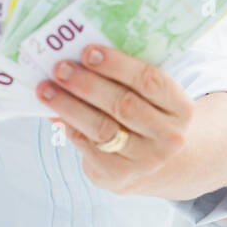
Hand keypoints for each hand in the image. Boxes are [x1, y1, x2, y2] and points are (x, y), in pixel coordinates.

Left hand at [37, 44, 194, 193]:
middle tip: (60, 68)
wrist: (149, 161)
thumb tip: (78, 57)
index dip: (117, 64)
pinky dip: (68, 125)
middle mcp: (169, 136)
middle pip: (123, 104)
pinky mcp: (120, 175)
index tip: (87, 51)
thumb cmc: (142, 113)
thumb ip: (123, 77)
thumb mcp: (147, 96)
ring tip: (46, 89)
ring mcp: (146, 160)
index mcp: (180, 107)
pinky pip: (88, 145)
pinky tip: (54, 112)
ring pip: (101, 127)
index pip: (150, 80)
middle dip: (87, 84)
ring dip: (69, 105)